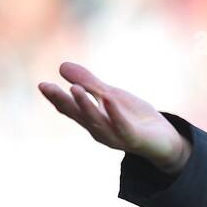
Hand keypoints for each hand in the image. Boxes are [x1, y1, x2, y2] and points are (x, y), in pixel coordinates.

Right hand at [37, 62, 191, 173]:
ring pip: (97, 121)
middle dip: (63, 101)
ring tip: (75, 89)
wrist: (164, 140)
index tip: (42, 85)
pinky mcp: (133, 138)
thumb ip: (88, 83)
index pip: (70, 109)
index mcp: (92, 119)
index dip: (56, 98)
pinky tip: (108, 99)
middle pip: (78, 115)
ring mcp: (116, 135)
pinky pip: (122, 125)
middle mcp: (100, 130)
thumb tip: (61, 66)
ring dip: (86, 106)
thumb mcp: (110, 96)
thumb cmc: (134, 118)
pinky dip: (114, 113)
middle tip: (47, 86)